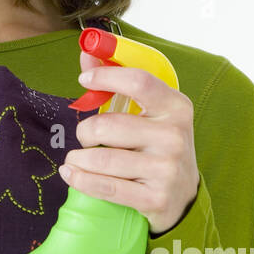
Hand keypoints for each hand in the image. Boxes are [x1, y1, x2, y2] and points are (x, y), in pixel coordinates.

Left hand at [61, 49, 200, 235]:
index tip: (84, 80)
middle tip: (84, 137)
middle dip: (85, 131)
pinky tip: (71, 174)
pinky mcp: (155, 198)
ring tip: (75, 159)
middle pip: (109, 126)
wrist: (182, 196)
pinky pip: (106, 186)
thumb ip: (117, 82)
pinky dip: (80, 180)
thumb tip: (87, 54)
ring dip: (78, 159)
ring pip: (102, 159)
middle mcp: (174, 136)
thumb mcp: (150, 112)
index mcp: (176, 107)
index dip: (106, 77)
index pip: (138, 82)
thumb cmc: (157, 146)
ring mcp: (166, 169)